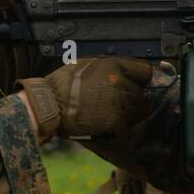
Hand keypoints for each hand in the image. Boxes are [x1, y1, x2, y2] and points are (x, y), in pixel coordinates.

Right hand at [17, 57, 154, 140]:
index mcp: (114, 65)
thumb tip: (125, 74)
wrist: (48, 105)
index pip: (146, 72)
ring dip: (128, 115)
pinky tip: (103, 125)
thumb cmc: (62, 85)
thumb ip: (109, 68)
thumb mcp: (87, 65)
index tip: (137, 86)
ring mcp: (119, 101)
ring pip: (138, 111)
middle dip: (133, 101)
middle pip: (142, 94)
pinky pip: (127, 126)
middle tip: (116, 106)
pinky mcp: (116, 120)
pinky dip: (118, 128)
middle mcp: (119, 81)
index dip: (141, 81)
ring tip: (107, 116)